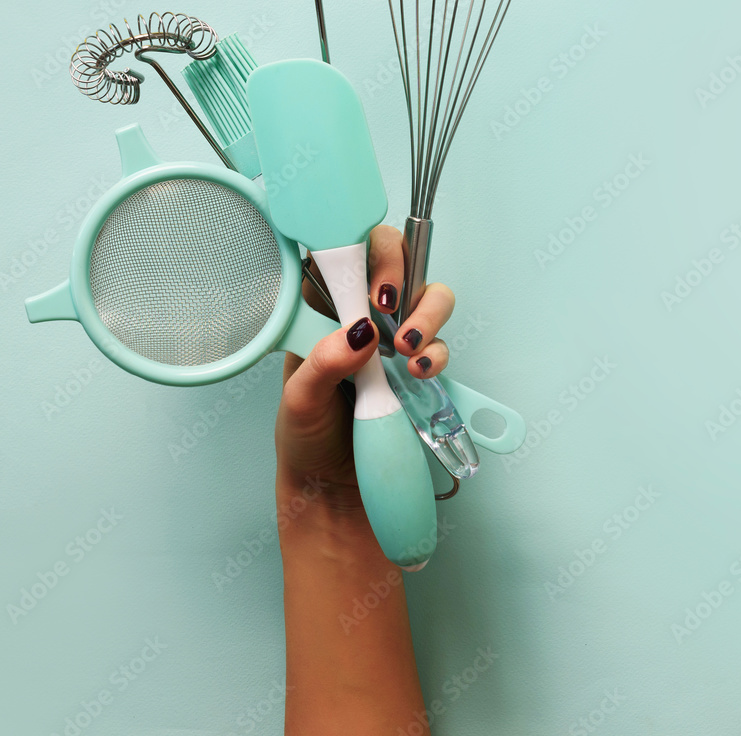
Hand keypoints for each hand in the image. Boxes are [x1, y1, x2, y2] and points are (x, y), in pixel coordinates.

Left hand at [274, 224, 455, 519]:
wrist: (334, 492)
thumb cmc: (305, 439)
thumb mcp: (300, 400)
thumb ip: (324, 363)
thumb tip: (360, 332)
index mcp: (320, 309)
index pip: (344, 252)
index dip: (361, 249)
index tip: (367, 278)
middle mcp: (359, 315)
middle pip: (395, 260)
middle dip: (401, 274)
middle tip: (389, 306)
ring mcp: (392, 339)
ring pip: (426, 296)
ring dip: (426, 314)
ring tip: (409, 350)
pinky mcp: (417, 368)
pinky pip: (440, 344)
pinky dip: (438, 352)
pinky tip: (421, 373)